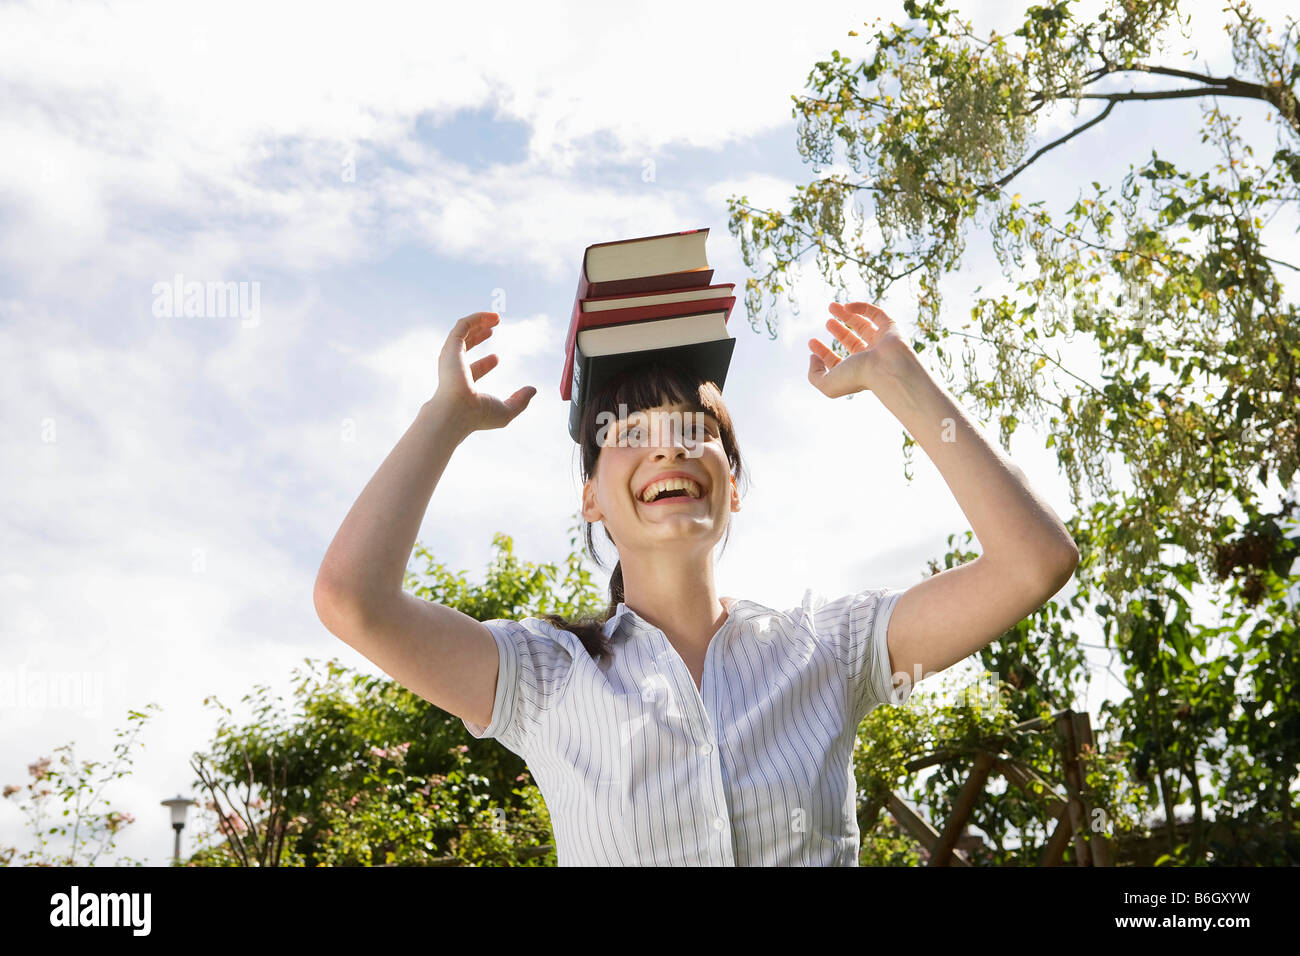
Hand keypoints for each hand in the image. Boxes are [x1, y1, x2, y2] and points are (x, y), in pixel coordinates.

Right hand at [429, 312, 536, 431]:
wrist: (458, 413)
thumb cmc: (478, 416)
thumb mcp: (506, 410)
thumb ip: (520, 401)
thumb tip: (532, 390)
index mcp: (463, 385)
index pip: (473, 370)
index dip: (486, 363)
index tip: (497, 357)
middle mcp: (454, 369)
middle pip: (466, 347)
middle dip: (479, 335)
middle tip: (494, 327)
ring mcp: (451, 357)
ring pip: (463, 333)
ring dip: (478, 322)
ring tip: (495, 317)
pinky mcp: (451, 346)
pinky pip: (462, 325)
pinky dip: (476, 318)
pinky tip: (491, 316)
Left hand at [808, 301, 908, 397]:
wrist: (886, 369)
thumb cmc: (857, 378)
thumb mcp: (827, 384)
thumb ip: (814, 375)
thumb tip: (813, 358)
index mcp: (855, 373)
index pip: (838, 362)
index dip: (823, 353)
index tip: (812, 342)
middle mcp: (870, 358)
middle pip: (852, 341)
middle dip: (838, 331)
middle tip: (827, 322)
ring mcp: (881, 343)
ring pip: (864, 326)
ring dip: (847, 315)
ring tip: (831, 306)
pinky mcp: (890, 328)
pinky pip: (877, 314)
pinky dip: (861, 308)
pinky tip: (846, 306)